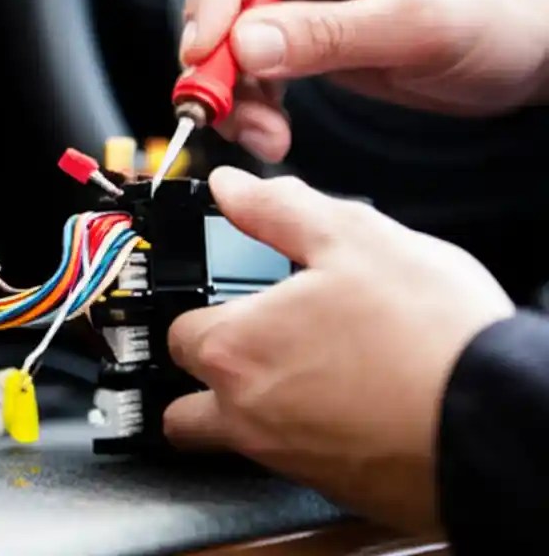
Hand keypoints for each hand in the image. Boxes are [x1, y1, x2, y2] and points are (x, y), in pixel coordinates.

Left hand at [163, 166, 514, 533]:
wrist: (500, 423)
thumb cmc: (431, 338)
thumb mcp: (356, 239)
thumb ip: (279, 208)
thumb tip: (233, 188)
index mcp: (235, 349)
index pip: (176, 330)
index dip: (201, 305)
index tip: (225, 295)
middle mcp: (245, 414)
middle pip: (183, 402)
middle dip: (206, 372)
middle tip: (253, 339)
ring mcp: (284, 459)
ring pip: (229, 440)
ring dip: (243, 410)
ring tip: (296, 372)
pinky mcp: (329, 488)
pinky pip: (288, 462)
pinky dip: (302, 434)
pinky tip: (344, 400)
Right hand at [181, 0, 548, 162]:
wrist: (532, 52)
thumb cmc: (500, 15)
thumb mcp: (420, 24)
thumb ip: (329, 34)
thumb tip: (245, 46)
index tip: (203, 53)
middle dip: (218, 58)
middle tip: (215, 108)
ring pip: (231, 40)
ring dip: (234, 93)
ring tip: (262, 135)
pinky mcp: (303, 36)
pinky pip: (253, 70)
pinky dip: (252, 106)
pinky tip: (272, 133)